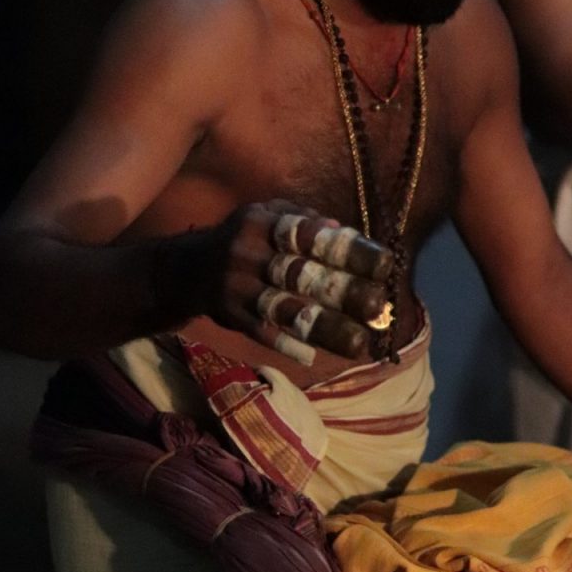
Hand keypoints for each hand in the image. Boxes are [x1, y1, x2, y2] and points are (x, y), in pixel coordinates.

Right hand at [207, 199, 392, 364]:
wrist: (185, 268)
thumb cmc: (242, 238)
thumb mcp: (265, 215)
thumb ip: (303, 219)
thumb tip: (343, 230)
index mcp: (264, 223)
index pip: (314, 236)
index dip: (350, 251)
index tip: (386, 265)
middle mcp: (249, 253)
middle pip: (304, 275)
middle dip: (345, 292)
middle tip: (380, 307)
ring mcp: (238, 286)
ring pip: (286, 309)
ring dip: (325, 328)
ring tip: (359, 343)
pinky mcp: (230, 314)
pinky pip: (260, 331)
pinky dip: (284, 343)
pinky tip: (310, 356)